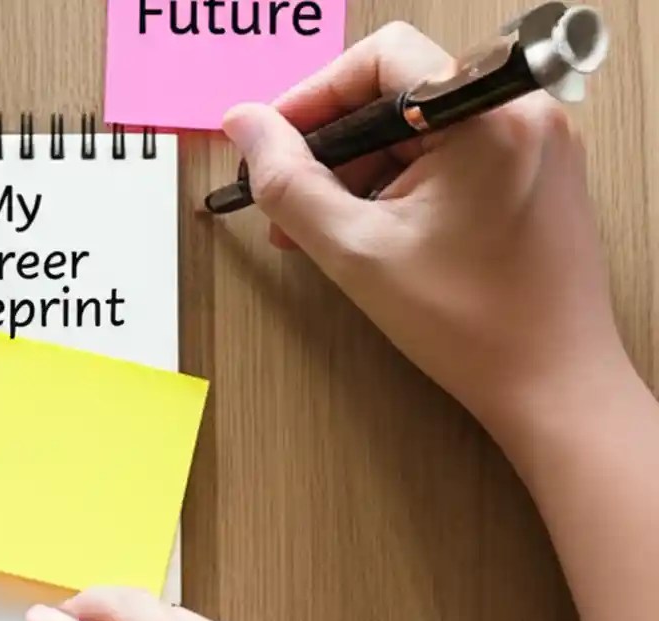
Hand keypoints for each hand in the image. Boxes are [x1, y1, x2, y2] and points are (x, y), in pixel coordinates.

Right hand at [220, 22, 636, 442]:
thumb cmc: (473, 325)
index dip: (312, 96)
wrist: (552, 385)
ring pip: (419, 128)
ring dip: (361, 171)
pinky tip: (368, 232)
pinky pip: (450, 153)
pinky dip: (401, 183)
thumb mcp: (355, 250)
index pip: (380, 59)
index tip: (273, 141)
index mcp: (486, 116)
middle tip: (290, 198)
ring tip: (322, 230)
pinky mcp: (535, 171)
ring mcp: (536, 141)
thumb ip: (288, 181)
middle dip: (331, 146)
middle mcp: (522, 112)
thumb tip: (245, 125)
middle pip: (397, 93)